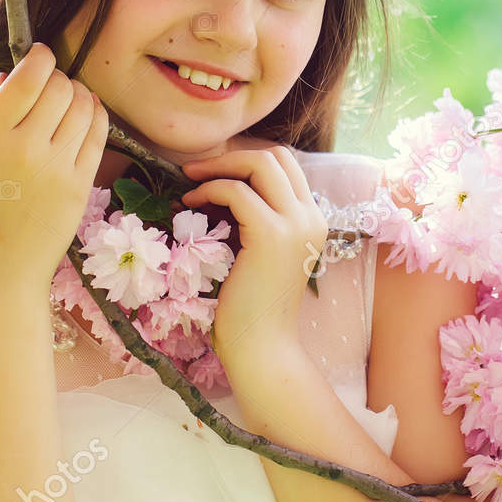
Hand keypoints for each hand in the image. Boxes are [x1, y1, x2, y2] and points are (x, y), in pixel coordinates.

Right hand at [0, 42, 109, 291]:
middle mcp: (26, 149)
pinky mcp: (81, 187)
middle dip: (57, 78)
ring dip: (79, 95)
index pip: (28, 78)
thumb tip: (6, 79)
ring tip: (68, 101)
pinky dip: (95, 117)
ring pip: (84, 107)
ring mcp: (58, 169)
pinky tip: (85, 117)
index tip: (39, 55)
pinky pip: (99, 135)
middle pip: (60, 88)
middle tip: (50, 86)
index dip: (39, 57)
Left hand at [179, 145, 328, 372]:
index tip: (215, 174)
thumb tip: (221, 188)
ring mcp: (295, 224)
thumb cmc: (252, 308)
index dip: (247, 162)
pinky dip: (210, 189)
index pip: (286, 166)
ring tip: (189, 181)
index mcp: (312, 221)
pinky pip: (236, 191)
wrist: (262, 346)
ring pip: (259, 164)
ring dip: (218, 167)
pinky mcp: (271, 234)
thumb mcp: (259, 253)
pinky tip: (190, 204)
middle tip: (196, 170)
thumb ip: (255, 221)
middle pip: (276, 156)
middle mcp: (311, 217)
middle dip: (232, 156)